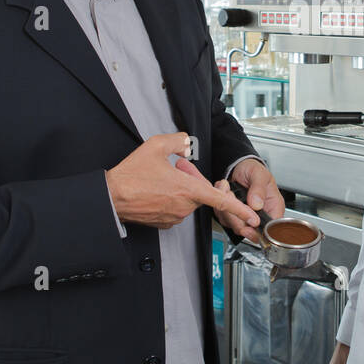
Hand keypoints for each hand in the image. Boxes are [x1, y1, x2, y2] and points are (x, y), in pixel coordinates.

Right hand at [106, 132, 258, 228]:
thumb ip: (178, 140)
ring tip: (162, 179)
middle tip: (175, 169)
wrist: (111, 197)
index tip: (252, 217)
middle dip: (192, 180)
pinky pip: (176, 210)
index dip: (239, 209)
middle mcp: (183, 206)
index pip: (220, 200)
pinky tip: (157, 191)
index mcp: (187, 189)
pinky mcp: (164, 223)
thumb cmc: (131, 175)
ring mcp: (173, 216)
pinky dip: (171, 200)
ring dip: (181, 190)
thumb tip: (187, 143)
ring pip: (187, 201)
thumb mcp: (156, 145)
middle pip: (200, 193)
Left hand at [214, 157, 284, 241]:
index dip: (258, 231)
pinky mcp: (234, 215)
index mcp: (273, 207)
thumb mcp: (259, 174)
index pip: (269, 228)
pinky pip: (225, 219)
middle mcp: (260, 215)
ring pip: (235, 226)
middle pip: (250, 231)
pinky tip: (224, 194)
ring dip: (227, 211)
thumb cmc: (253, 170)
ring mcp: (247, 217)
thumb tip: (257, 204)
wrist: (240, 167)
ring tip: (228, 191)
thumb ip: (259, 189)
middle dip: (237, 218)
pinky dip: (220, 208)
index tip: (247, 227)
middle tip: (232, 201)